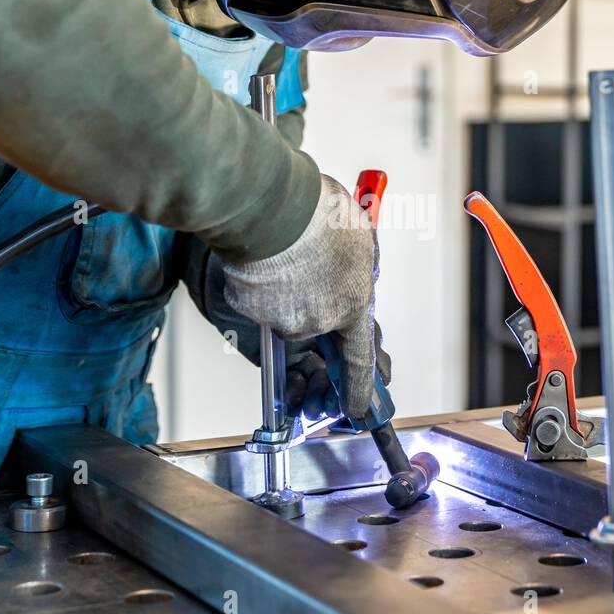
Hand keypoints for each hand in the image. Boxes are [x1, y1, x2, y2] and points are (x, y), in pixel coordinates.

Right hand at [217, 174, 381, 418]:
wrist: (271, 205)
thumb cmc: (318, 214)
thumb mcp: (362, 237)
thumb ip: (363, 265)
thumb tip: (362, 270)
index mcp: (353, 304)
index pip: (360, 360)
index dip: (359, 388)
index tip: (357, 407)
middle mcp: (319, 319)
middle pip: (319, 325)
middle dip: (315, 301)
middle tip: (310, 270)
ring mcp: (282, 316)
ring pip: (287, 311)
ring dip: (288, 290)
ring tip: (288, 252)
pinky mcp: (250, 307)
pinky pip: (258, 300)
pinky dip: (261, 283)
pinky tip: (266, 257)